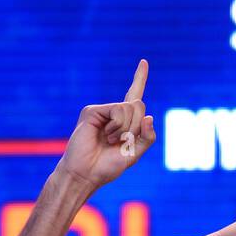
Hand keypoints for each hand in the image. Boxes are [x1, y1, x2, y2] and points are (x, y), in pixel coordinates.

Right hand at [56, 59, 155, 187]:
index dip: (139, 78)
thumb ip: (147, 137)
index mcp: (124, 121)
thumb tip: (150, 116)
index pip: (133, 95)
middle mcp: (113, 112)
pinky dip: (117, 127)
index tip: (144, 61)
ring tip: (110, 141)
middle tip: (122, 141)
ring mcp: (102, 110)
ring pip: (130, 108)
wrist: (86, 173)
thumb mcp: (134, 154)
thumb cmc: (107, 166)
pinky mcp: (93, 111)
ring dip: (126, 129)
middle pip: (139, 105)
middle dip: (137, 126)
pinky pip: (118, 111)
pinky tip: (104, 136)